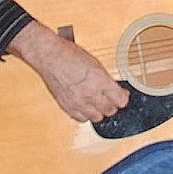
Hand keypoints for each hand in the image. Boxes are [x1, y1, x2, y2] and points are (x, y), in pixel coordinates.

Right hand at [8, 21, 127, 122]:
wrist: (49, 56)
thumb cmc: (69, 55)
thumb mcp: (95, 63)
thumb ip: (105, 79)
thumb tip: (115, 89)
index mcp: (100, 80)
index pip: (121, 101)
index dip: (123, 98)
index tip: (122, 96)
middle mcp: (90, 93)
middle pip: (110, 111)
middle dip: (112, 105)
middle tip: (110, 99)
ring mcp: (78, 102)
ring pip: (97, 118)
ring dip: (98, 112)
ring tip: (96, 103)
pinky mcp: (67, 106)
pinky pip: (81, 119)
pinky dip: (84, 114)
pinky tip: (84, 106)